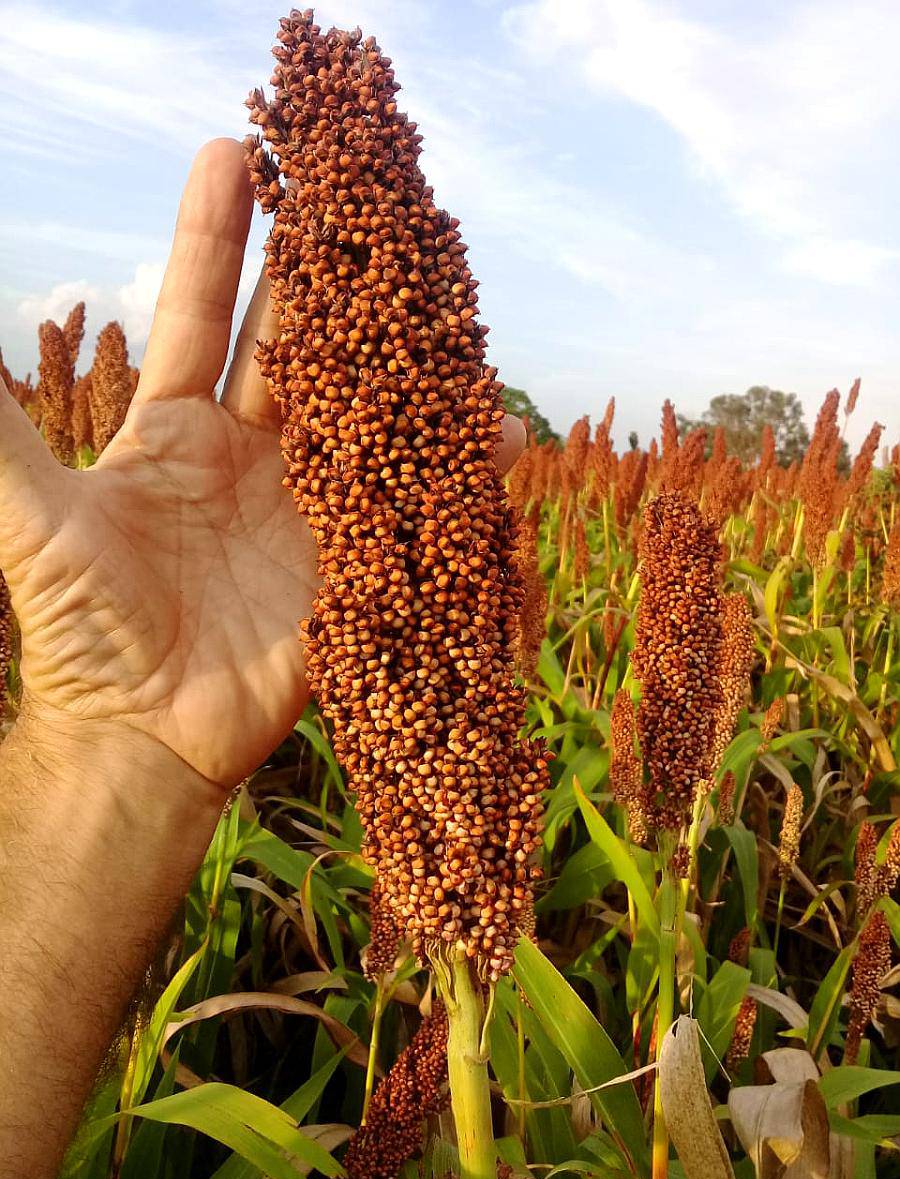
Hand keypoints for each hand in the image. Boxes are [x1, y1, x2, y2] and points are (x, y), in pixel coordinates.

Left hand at [0, 139, 524, 790]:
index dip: (218, 236)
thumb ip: (2, 443)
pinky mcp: (351, 563)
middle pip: (295, 345)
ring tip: (431, 285)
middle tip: (353, 190)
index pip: (204, 312)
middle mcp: (249, 456)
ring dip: (395, 354)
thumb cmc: (84, 633)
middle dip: (321, 270)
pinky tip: (491, 429)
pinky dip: (449, 468)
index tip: (237, 149)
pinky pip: (407, 502)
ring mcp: (306, 506)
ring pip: (361, 411)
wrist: (148, 734)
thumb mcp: (33, 525)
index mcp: (177, 431)